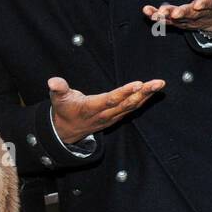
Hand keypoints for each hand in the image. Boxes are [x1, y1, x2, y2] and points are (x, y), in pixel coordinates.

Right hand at [48, 76, 164, 143]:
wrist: (67, 131)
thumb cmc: (64, 110)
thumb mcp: (57, 99)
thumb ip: (58, 89)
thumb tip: (53, 81)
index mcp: (91, 108)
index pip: (110, 100)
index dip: (124, 93)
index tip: (138, 84)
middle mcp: (104, 114)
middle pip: (126, 104)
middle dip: (143, 93)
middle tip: (157, 83)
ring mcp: (112, 117)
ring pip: (132, 106)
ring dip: (146, 96)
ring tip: (159, 85)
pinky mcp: (116, 116)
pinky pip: (132, 108)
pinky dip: (143, 100)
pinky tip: (152, 91)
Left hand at [141, 0, 211, 34]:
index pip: (208, 2)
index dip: (204, 3)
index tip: (199, 4)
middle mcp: (199, 13)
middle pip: (190, 14)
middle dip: (182, 13)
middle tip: (174, 13)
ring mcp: (187, 19)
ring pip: (177, 20)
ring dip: (166, 17)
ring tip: (157, 14)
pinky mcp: (177, 21)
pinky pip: (166, 21)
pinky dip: (156, 17)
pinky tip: (147, 12)